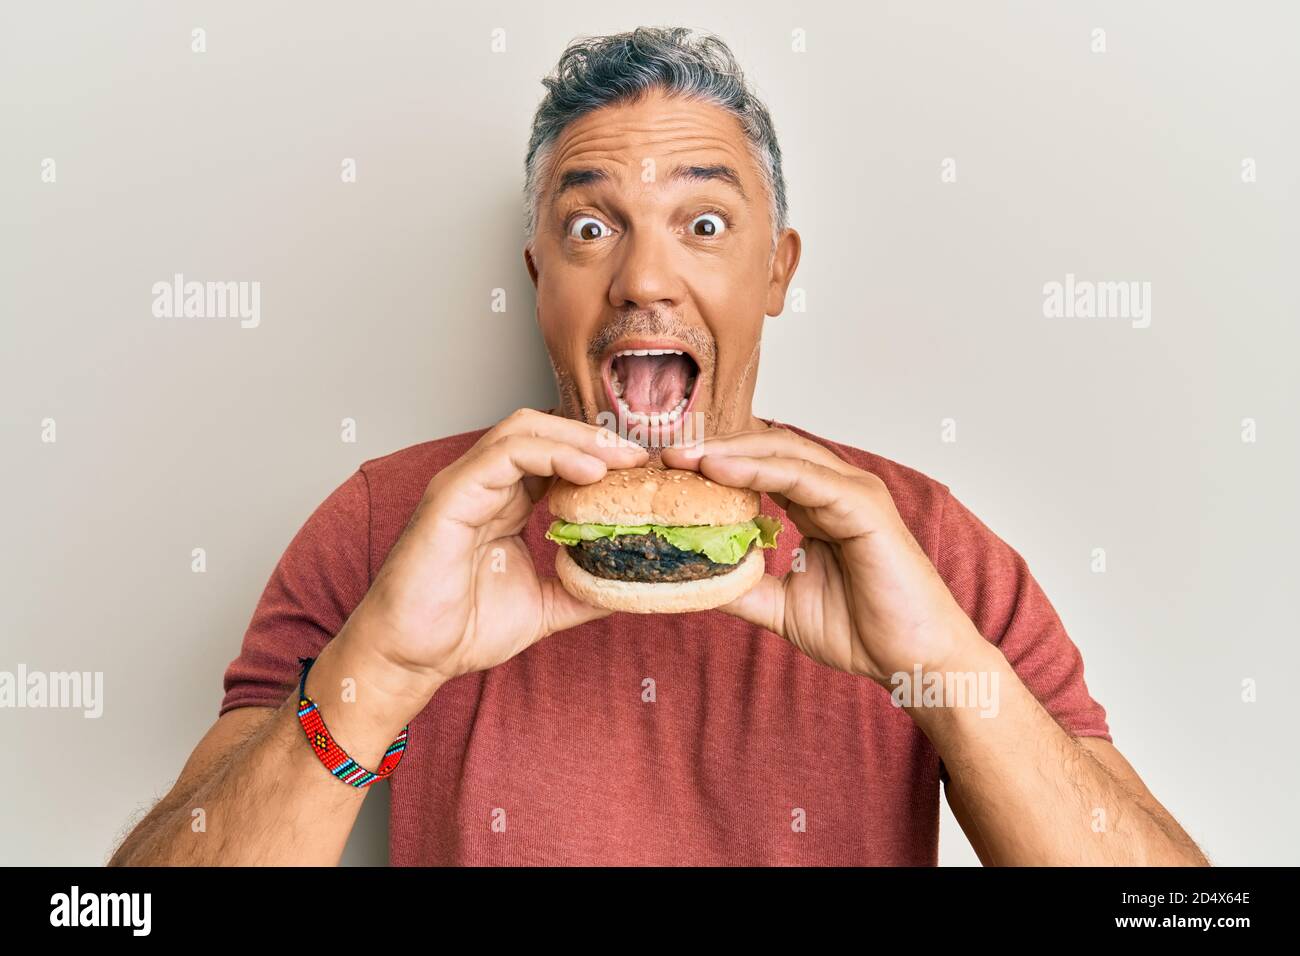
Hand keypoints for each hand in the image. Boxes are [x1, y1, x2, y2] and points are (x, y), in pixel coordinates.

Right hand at [352, 408, 648, 689]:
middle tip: (641, 458)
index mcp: (506, 502)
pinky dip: (550, 454)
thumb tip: (630, 587)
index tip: (645, 472)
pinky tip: (587, 471)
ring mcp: (465, 485)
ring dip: (578, 438)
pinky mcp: (450, 497)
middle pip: (544, 429)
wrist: (412, 657)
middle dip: (596, 437)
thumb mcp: (546, 607)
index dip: (602, 455)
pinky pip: (503, 456)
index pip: (557, 454)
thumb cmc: (462, 629)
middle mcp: (485, 484)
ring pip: (524, 430)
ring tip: (620, 459)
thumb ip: (584, 590)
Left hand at [661, 427, 982, 685]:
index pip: (757, 468)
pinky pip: (803, 477)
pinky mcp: (864, 507)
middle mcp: (834, 489)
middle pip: (764, 450)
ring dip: (727, 452)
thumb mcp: (781, 608)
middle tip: (662, 456)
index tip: (664, 474)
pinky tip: (719, 470)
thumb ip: (742, 588)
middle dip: (711, 449)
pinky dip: (758, 470)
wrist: (915, 662)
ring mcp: (852, 492)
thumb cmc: (864, 632)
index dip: (711, 465)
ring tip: (682, 458)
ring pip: (780, 454)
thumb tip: (690, 583)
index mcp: (816, 506)